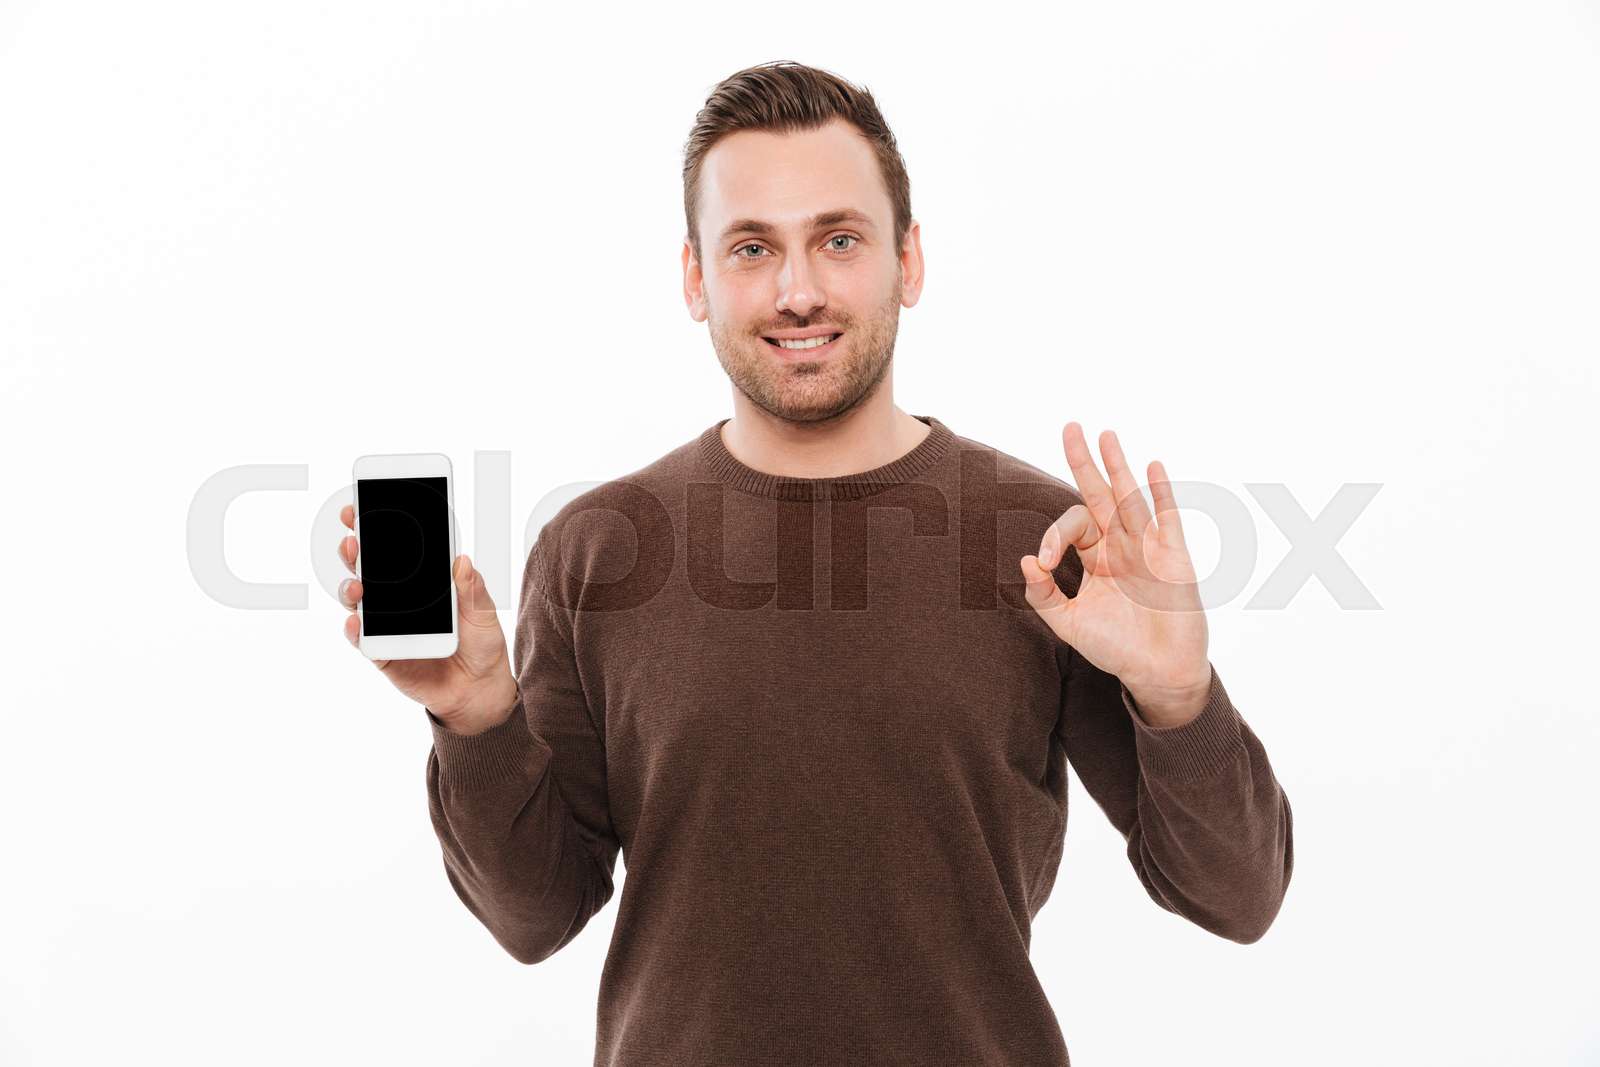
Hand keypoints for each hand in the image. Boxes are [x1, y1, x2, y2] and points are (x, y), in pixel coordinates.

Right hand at [338, 504, 518, 734]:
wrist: (480, 690)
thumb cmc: (482, 645)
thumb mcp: (483, 613)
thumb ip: (472, 588)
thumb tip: (462, 559)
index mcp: (423, 582)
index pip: (394, 549)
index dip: (375, 528)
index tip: (360, 507)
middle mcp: (399, 599)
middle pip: (368, 569)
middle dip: (355, 551)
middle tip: (352, 539)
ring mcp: (388, 625)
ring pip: (359, 601)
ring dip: (351, 588)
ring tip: (357, 585)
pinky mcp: (383, 653)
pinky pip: (363, 640)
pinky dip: (356, 630)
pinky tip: (356, 621)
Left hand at [1019, 423, 1211, 726]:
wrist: (1157, 671)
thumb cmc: (1115, 647)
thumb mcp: (1068, 625)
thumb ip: (1043, 595)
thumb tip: (1026, 560)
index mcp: (1095, 557)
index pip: (1072, 526)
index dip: (1053, 537)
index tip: (1044, 564)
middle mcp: (1120, 545)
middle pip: (1100, 494)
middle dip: (1084, 462)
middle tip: (1071, 427)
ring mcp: (1148, 547)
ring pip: (1130, 498)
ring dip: (1118, 467)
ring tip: (1105, 434)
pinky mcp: (1174, 556)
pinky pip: (1167, 518)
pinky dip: (1159, 492)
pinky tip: (1151, 466)